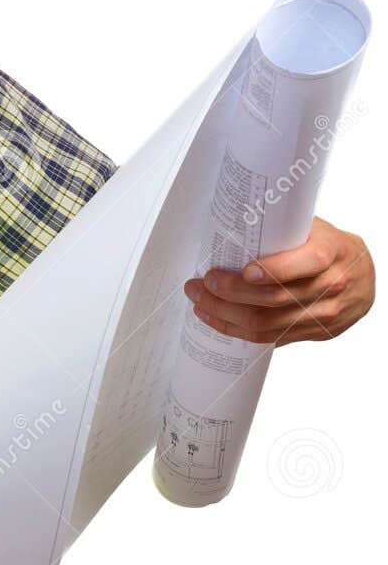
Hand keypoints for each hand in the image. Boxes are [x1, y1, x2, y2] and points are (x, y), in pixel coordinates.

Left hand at [183, 216, 374, 346]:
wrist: (365, 275)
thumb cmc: (332, 247)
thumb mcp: (315, 230)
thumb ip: (282, 232)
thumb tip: (231, 226)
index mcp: (331, 252)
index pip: (305, 263)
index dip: (273, 270)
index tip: (242, 269)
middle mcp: (330, 286)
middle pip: (274, 299)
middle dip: (230, 293)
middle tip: (203, 282)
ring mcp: (323, 314)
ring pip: (266, 324)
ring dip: (225, 315)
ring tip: (201, 301)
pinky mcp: (314, 333)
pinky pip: (270, 338)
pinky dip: (238, 330)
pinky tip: (217, 318)